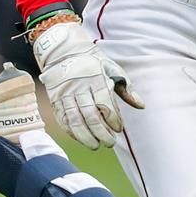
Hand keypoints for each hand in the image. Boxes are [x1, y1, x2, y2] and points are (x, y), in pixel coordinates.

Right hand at [33, 19, 143, 149]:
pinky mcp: (54, 99)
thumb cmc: (92, 61)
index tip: (119, 129)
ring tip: (96, 145)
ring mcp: (64, 94)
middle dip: (102, 133)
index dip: (113, 120)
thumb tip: (141, 106)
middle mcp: (78, 86)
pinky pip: (62, 119)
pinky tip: (81, 139)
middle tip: (110, 143)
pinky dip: (72, 132)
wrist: (62, 51)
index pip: (105, 104)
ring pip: (75, 121)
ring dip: (86, 137)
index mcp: (95, 78)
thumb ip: (126, 87)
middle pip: (91, 116)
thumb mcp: (111, 68)